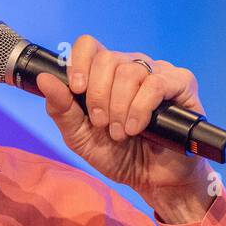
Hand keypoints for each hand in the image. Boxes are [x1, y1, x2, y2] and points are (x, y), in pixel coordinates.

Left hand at [35, 35, 213, 215]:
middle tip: (101, 124)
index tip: (77, 90)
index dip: (79, 63)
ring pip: (130, 71)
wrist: (152, 180)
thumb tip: (44, 78)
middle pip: (107, 58)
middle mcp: (132, 67)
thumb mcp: (80, 136)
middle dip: (98, 96)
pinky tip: (136, 127)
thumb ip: (61, 108)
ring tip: (120, 133)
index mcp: (106, 74)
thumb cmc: (118, 155)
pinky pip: (156, 83)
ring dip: (119, 107)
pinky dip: (140, 108)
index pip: (89, 46)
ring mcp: (157, 73)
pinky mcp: (181, 84)